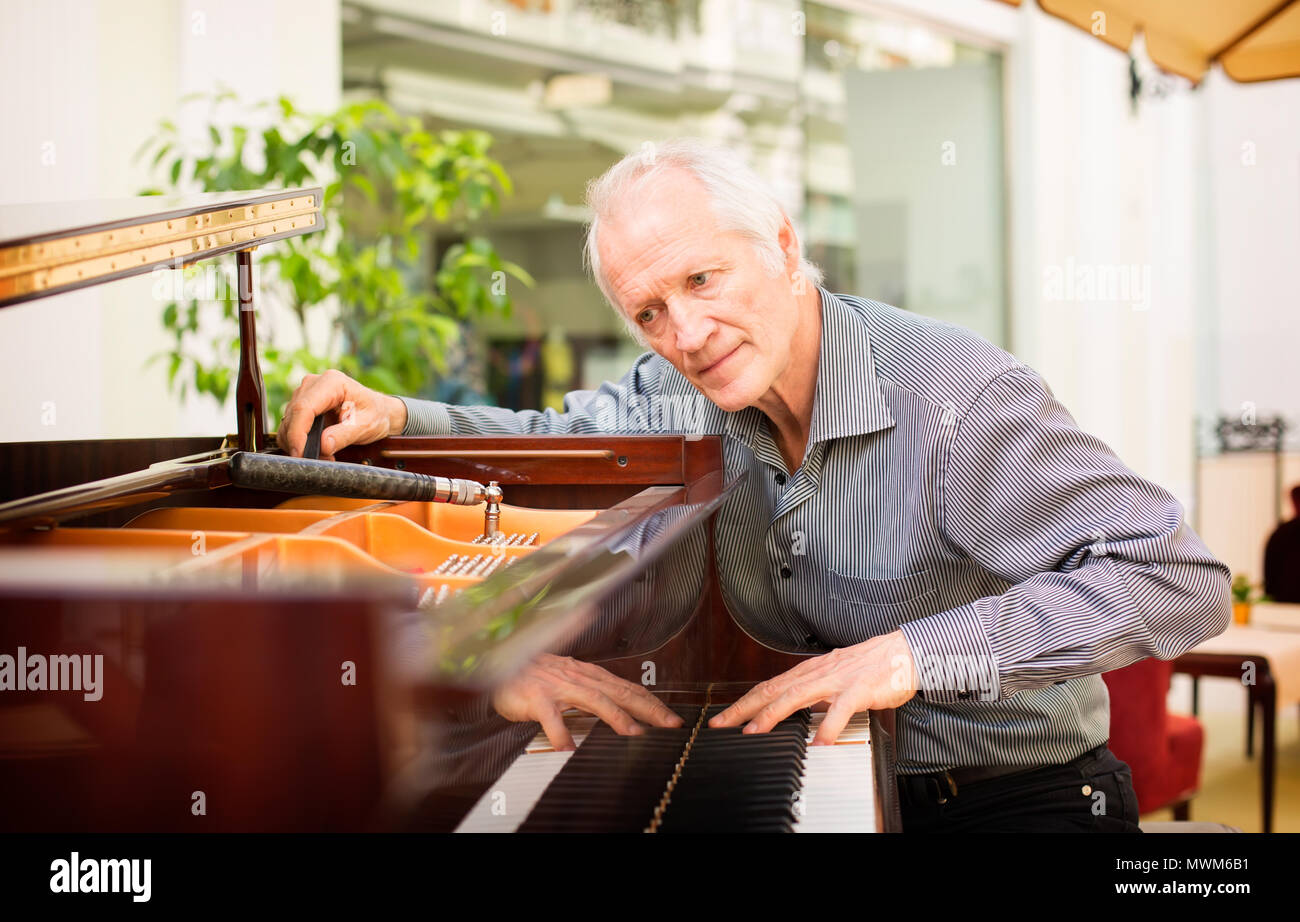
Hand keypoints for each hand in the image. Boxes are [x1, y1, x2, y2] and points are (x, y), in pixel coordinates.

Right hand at [276, 369, 407, 458]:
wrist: (378, 411)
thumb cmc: (375, 414)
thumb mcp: (365, 426)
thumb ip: (344, 435)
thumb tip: (323, 445)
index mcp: (331, 383)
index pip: (304, 408)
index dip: (297, 433)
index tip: (300, 454)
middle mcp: (313, 384)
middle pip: (292, 416)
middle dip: (299, 443)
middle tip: (321, 460)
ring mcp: (304, 393)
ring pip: (287, 422)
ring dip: (299, 444)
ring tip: (325, 455)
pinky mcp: (301, 405)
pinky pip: (290, 426)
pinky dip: (298, 441)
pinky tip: (317, 449)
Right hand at [492, 654, 682, 749]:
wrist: (502, 665)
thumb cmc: (537, 676)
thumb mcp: (571, 679)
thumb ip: (595, 691)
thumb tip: (622, 705)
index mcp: (590, 675)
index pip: (629, 689)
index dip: (653, 703)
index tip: (672, 719)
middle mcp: (579, 677)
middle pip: (620, 692)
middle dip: (648, 709)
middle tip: (669, 725)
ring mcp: (559, 687)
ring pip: (594, 699)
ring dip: (616, 716)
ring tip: (632, 734)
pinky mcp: (537, 697)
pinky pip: (550, 717)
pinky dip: (560, 731)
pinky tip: (568, 748)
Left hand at [708, 630, 917, 744]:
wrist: (904, 651)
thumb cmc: (871, 666)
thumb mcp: (833, 677)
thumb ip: (813, 693)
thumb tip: (791, 708)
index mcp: (809, 671)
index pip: (767, 686)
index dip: (742, 703)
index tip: (722, 719)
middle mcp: (817, 673)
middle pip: (772, 689)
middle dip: (744, 708)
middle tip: (721, 725)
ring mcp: (837, 680)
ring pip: (797, 695)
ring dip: (772, 714)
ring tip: (755, 732)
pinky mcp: (859, 689)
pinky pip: (840, 709)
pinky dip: (827, 726)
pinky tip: (818, 743)